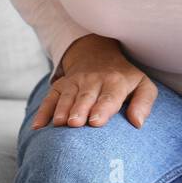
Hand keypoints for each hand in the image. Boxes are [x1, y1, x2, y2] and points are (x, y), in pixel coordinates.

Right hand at [32, 34, 157, 129]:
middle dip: (79, 110)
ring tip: (59, 124)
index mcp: (115, 82)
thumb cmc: (125, 79)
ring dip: (62, 110)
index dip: (102, 109)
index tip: (95, 122)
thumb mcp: (143, 85)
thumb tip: (138, 123)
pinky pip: (50, 98)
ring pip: (66, 96)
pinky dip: (43, 111)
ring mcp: (74, 82)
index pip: (109, 97)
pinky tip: (37, 126)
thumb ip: (144, 103)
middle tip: (74, 124)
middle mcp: (93, 81)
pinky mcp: (61, 85)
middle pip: (85, 97)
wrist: (98, 55)